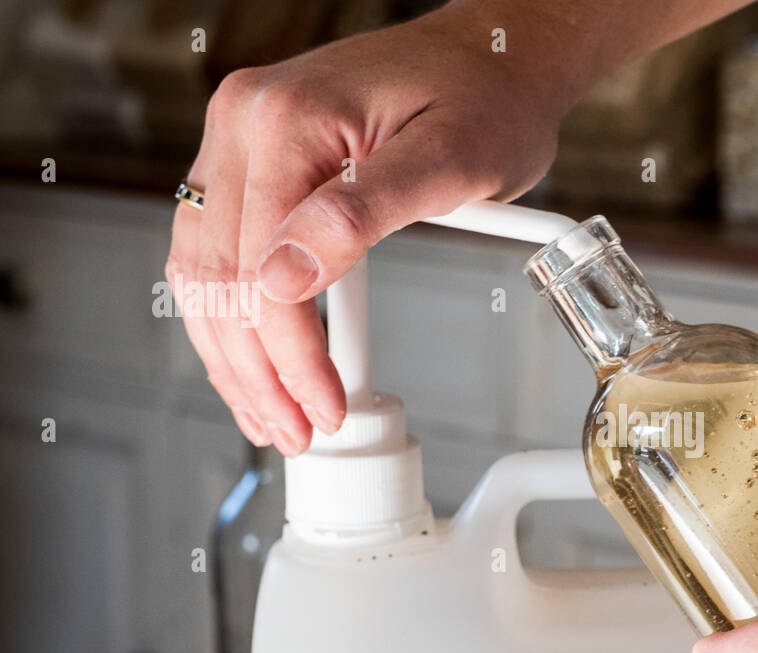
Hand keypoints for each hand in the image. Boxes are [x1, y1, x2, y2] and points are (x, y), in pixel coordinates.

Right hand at [166, 8, 570, 453]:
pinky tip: (260, 365)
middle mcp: (243, 123)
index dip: (290, 355)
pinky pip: (221, 251)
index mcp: (283, 119)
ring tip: (271, 417)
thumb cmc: (486, 99)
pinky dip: (236, 317)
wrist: (495, 58)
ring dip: (232, 354)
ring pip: (203, 271)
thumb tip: (286, 279)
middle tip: (294, 432)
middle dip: (254, 370)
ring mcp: (240, 141)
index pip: (259, 268)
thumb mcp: (449, 159)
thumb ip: (363, 216)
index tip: (323, 407)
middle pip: (215, 277)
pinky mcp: (255, 162)